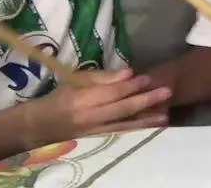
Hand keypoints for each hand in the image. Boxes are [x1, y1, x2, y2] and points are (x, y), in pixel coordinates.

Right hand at [25, 68, 171, 145]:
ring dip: (147, 120)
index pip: (111, 93)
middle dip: (146, 101)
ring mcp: (97, 129)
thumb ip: (102, 76)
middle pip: (123, 109)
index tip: (148, 78)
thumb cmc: (60, 96)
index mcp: (84, 99)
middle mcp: (92, 116)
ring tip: (166, 115)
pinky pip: (122, 132)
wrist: (43, 124)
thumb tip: (128, 73)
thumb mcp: (76, 79)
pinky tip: (153, 125)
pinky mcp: (100, 136)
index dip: (130, 86)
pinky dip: (138, 128)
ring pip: (125, 124)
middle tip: (167, 92)